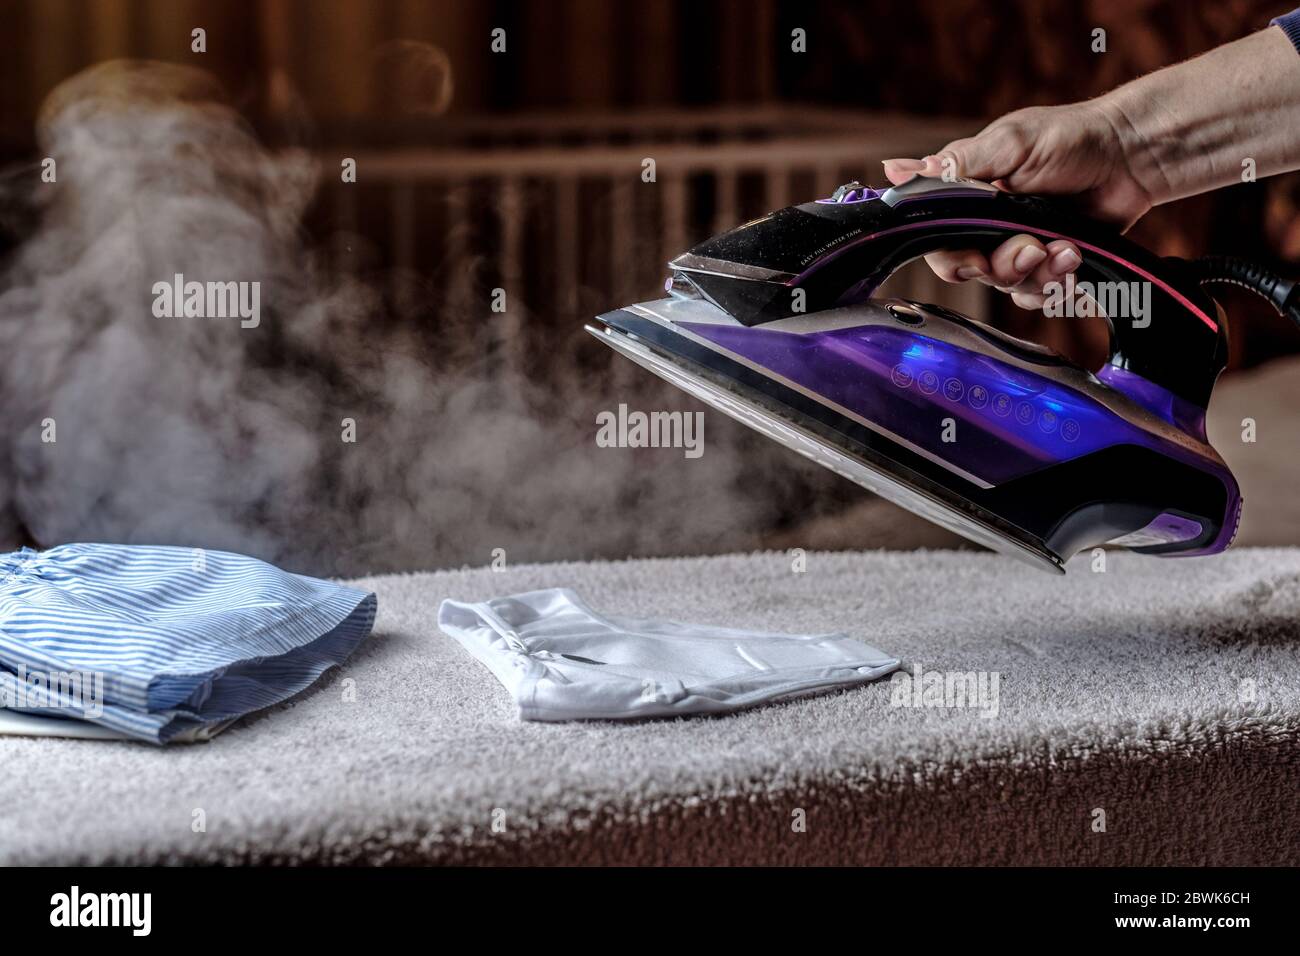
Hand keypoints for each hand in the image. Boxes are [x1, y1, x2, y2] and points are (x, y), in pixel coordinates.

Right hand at [881, 100, 1154, 308]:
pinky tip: (1076, 255)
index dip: (953, 260)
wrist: (1132, 155)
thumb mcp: (1009, 143)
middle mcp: (989, 228)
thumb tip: (896, 169)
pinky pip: (1044, 294)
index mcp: (968, 199)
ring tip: (1068, 247)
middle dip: (1007, 266)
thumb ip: (957, 165)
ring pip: (1013, 287)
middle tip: (1033, 248)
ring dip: (1041, 274)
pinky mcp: (1053, 264)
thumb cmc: (1071, 138)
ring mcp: (1022, 247)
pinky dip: (1061, 283)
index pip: (939, 244)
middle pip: (977, 273)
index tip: (975, 261)